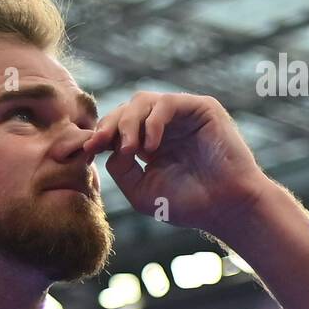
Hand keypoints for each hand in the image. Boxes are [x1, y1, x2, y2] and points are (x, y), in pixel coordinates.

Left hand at [82, 91, 273, 237]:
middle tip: (97, 145)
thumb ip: (120, 168)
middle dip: (107, 127)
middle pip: (124, 111)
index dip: (97, 136)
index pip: (115, 129)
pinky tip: (150, 147)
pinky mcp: (200, 108)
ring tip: (130, 150)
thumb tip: (107, 148)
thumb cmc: (187, 204)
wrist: (226, 207)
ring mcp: (182, 115)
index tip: (82, 150)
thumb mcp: (141, 191)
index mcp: (148, 144)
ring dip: (127, 123)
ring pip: (141, 101)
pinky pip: (166, 103)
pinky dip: (152, 122)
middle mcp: (163, 126)